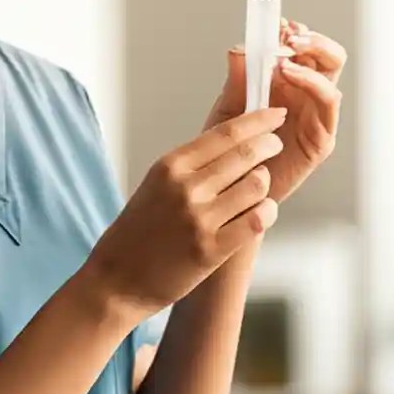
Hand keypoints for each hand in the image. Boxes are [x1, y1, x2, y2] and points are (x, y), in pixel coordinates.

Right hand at [86, 109, 286, 312]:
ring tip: (257, 188)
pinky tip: (261, 212)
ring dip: (264, 183)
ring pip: (257, 185)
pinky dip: (266, 212)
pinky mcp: (212, 249)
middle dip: (269, 144)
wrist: (117, 279)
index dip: (258, 120)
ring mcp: (200, 219)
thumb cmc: (139, 231)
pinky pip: (257, 220)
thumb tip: (235, 140)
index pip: (226, 132)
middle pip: (246, 154)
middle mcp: (185, 187)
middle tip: (276, 144)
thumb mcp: (156, 184)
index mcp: (170, 166)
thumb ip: (192, 164)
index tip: (275, 114)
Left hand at [205, 19, 346, 202]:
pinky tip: (289, 74)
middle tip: (288, 32)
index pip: (299, 49)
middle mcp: (303, 96)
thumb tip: (239, 47)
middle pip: (324, 55)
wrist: (226, 194)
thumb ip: (236, 80)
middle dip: (310, 38)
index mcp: (282, 84)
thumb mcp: (226, 110)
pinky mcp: (320, 138)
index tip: (276, 22)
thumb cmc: (226, 154)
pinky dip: (312, 82)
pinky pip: (328, 103)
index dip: (293, 32)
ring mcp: (314, 115)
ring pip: (331, 73)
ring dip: (313, 54)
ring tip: (285, 53)